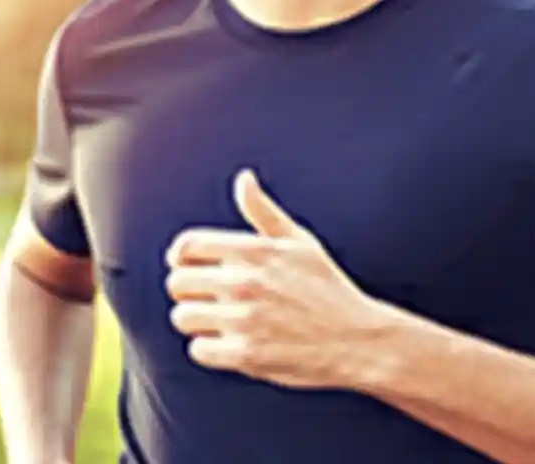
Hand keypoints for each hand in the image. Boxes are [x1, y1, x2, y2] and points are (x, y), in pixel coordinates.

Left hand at [164, 168, 393, 389]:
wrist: (357, 340)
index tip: (187, 266)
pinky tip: (229, 343)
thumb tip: (243, 179)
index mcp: (255, 251)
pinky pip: (198, 350)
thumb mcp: (299, 242)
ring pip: (183, 317)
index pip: (188, 246)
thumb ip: (264, 211)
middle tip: (209, 298)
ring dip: (197, 320)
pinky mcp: (246, 355)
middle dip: (188, 290)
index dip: (181, 256)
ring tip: (219, 321)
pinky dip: (210, 349)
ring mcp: (244, 320)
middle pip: (177, 283)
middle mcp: (245, 282)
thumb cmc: (327, 288)